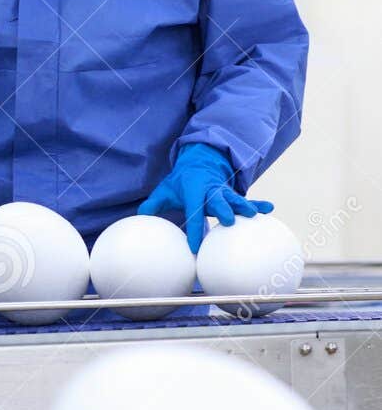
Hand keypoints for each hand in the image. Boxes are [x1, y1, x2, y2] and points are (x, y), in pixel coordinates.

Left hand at [138, 142, 272, 252]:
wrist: (200, 163)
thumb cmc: (180, 182)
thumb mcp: (165, 189)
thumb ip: (153, 203)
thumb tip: (140, 215)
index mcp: (193, 190)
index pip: (193, 210)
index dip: (194, 228)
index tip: (195, 246)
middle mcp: (211, 190)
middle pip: (218, 201)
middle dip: (223, 210)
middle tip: (229, 221)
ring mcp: (224, 192)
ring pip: (235, 199)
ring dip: (244, 206)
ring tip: (254, 213)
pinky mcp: (233, 194)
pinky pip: (247, 198)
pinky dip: (258, 203)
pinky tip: (269, 208)